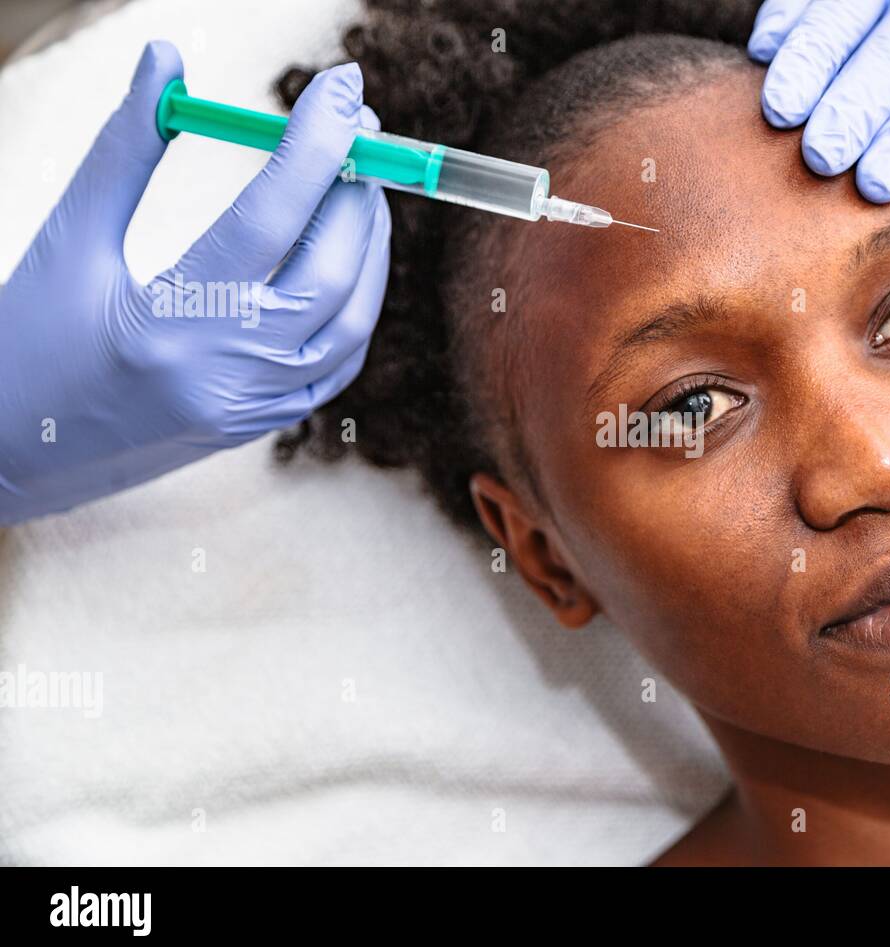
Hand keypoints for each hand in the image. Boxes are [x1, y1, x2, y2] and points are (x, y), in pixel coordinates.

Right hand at [0, 41, 390, 524]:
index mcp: (168, 323)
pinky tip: (348, 259)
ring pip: (350, 322)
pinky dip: (356, 304)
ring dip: (368, 247)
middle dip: (355, 191)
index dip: (314, 144)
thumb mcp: (70, 239)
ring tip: (359, 185)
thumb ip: (126, 149)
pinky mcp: (261, 425)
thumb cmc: (25, 344)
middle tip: (360, 131)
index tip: (342, 86)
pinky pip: (338, 364)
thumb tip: (169, 62)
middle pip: (327, 272)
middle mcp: (224, 374)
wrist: (11, 454)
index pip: (268, 218)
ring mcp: (250, 409)